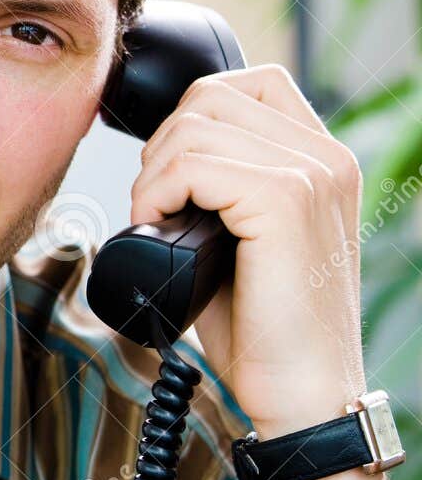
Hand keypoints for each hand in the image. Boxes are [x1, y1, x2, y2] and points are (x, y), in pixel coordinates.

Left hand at [128, 64, 398, 479]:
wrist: (301, 393)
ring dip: (153, 174)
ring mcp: (312, 175)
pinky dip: (157, 191)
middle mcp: (327, 156)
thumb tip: (161, 149)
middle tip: (157, 204)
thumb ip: (225, 184)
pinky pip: (193, 164)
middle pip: (208, 97)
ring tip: (158, 219)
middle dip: (162, 146)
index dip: (187, 118)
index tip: (168, 173)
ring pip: (193, 126)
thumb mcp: (245, 235)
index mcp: (322, 158)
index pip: (244, 85)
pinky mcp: (287, 202)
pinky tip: (160, 224)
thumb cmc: (263, 324)